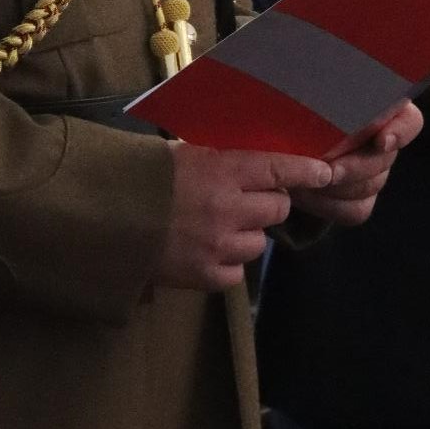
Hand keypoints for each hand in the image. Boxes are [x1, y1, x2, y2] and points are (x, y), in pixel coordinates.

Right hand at [157, 144, 334, 291]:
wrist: (103, 217)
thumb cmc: (142, 177)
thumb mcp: (184, 153)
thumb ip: (221, 158)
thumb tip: (255, 156)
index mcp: (223, 170)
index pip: (280, 168)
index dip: (306, 171)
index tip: (326, 172)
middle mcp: (228, 208)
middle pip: (277, 208)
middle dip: (270, 203)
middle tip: (250, 200)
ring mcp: (219, 244)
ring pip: (260, 242)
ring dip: (249, 233)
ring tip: (223, 226)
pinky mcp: (206, 275)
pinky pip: (236, 271)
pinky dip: (228, 262)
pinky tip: (209, 250)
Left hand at [294, 101, 423, 225]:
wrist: (278, 147)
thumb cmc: (295, 112)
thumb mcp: (305, 100)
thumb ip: (322, 99)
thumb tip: (322, 100)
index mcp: (381, 108)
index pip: (410, 121)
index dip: (400, 132)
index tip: (381, 141)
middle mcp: (384, 141)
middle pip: (386, 158)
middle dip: (354, 166)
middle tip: (326, 168)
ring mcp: (375, 174)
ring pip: (370, 187)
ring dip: (337, 186)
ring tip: (305, 179)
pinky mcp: (361, 202)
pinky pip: (355, 210)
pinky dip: (329, 205)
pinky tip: (306, 194)